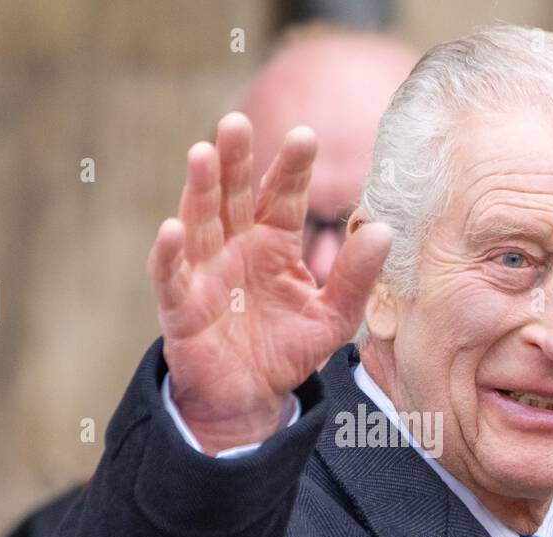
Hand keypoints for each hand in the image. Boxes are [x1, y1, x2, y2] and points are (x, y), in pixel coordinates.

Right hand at [147, 112, 392, 454]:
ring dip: (199, 190)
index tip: (306, 137)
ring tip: (202, 154)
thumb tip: (385, 230)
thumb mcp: (333, 317)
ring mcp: (204, 273)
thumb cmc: (287, 351)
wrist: (249, 398)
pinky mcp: (180, 307)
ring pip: (199, 223)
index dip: (290, 168)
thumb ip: (356, 276)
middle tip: (236, 122)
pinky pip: (170, 277)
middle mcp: (235, 248)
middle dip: (235, 160)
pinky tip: (170, 229)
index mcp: (274, 243)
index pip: (281, 197)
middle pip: (233, 196)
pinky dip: (167, 254)